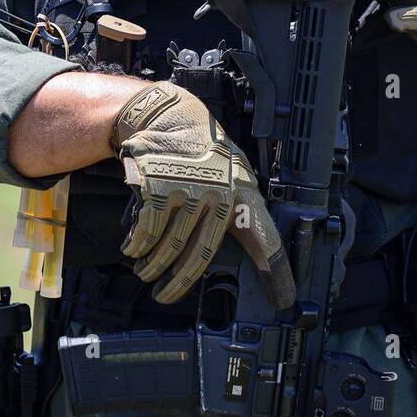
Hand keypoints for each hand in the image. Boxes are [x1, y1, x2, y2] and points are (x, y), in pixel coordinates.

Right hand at [111, 82, 295, 306]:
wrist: (171, 117)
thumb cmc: (204, 156)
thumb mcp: (232, 178)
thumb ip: (240, 212)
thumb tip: (259, 256)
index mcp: (244, 196)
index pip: (266, 238)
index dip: (277, 271)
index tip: (283, 299)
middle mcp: (220, 195)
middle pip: (199, 255)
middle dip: (177, 283)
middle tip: (163, 297)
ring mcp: (189, 190)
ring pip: (169, 246)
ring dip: (153, 266)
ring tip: (145, 272)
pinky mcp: (160, 186)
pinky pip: (147, 230)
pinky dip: (138, 245)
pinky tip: (133, 249)